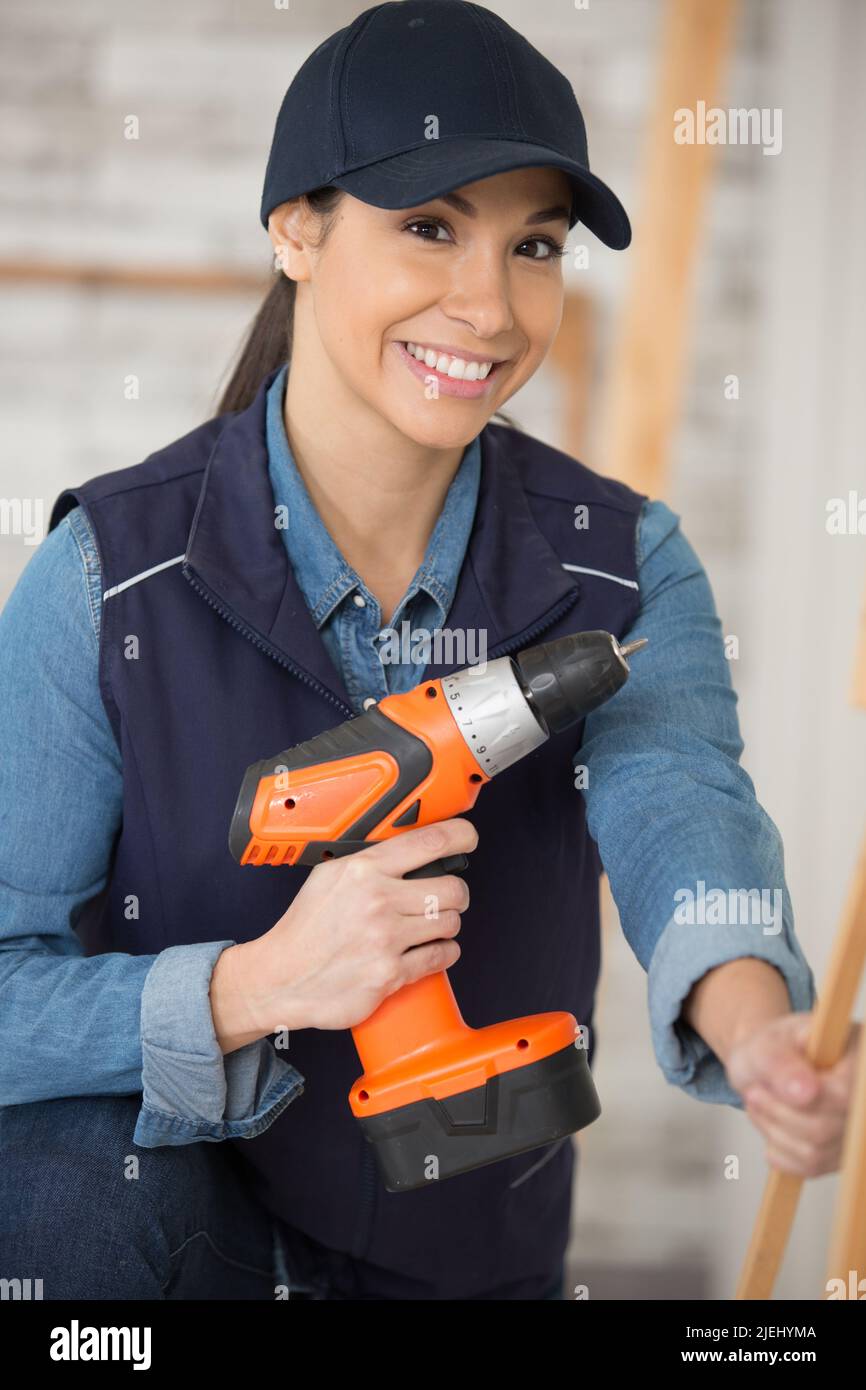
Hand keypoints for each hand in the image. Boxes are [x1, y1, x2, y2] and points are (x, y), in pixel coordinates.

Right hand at [213, 817, 478, 1043]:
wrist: (281, 977)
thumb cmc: (305, 928)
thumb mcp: (329, 876)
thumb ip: (370, 862)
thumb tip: (411, 850)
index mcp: (364, 870)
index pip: (430, 841)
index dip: (460, 835)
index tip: (468, 838)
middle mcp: (378, 901)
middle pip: (453, 888)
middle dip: (456, 894)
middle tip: (447, 898)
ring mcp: (386, 940)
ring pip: (451, 923)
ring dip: (447, 926)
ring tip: (431, 927)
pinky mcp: (391, 975)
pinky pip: (441, 957)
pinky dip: (442, 953)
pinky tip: (430, 950)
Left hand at [725, 1013, 861, 1177]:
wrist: (766, 1066)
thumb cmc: (768, 1051)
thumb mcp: (765, 1047)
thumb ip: (782, 1065)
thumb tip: (806, 1092)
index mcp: (856, 1057)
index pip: (843, 1095)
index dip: (802, 1100)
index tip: (758, 1089)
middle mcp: (863, 1096)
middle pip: (824, 1128)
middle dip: (776, 1114)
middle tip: (752, 1093)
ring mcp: (856, 1129)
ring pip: (814, 1152)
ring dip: (773, 1131)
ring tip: (759, 1104)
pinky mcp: (842, 1153)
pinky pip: (810, 1168)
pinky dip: (779, 1151)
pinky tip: (771, 1126)